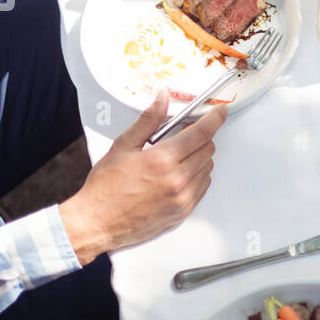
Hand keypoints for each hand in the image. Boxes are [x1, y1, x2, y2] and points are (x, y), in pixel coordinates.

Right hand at [59, 91, 226, 263]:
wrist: (98, 222)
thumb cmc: (106, 187)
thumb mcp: (124, 146)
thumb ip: (148, 120)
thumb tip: (162, 98)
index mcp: (162, 160)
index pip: (201, 132)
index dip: (215, 118)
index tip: (221, 111)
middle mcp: (177, 180)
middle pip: (208, 149)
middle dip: (200, 136)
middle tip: (183, 133)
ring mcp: (182, 198)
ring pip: (207, 167)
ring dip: (198, 156)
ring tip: (174, 157)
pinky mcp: (183, 212)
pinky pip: (202, 186)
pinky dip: (196, 175)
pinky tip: (177, 174)